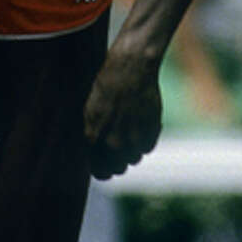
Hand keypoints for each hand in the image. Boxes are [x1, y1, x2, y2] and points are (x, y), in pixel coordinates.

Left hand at [84, 45, 162, 179]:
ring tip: (130, 128)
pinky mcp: (150, 132)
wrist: (130, 69)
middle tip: (120, 147)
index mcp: (94, 139)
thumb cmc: (107, 86)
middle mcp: (113, 143)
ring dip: (133, 148)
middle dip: (119, 161)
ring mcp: (133, 139)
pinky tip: (142, 122)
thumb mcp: (91, 111)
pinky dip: (146, 139)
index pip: (100, 172)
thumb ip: (94, 136)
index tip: (107, 166)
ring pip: (135, 158)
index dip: (104, 171)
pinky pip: (148, 147)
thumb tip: (96, 155)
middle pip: (120, 168)